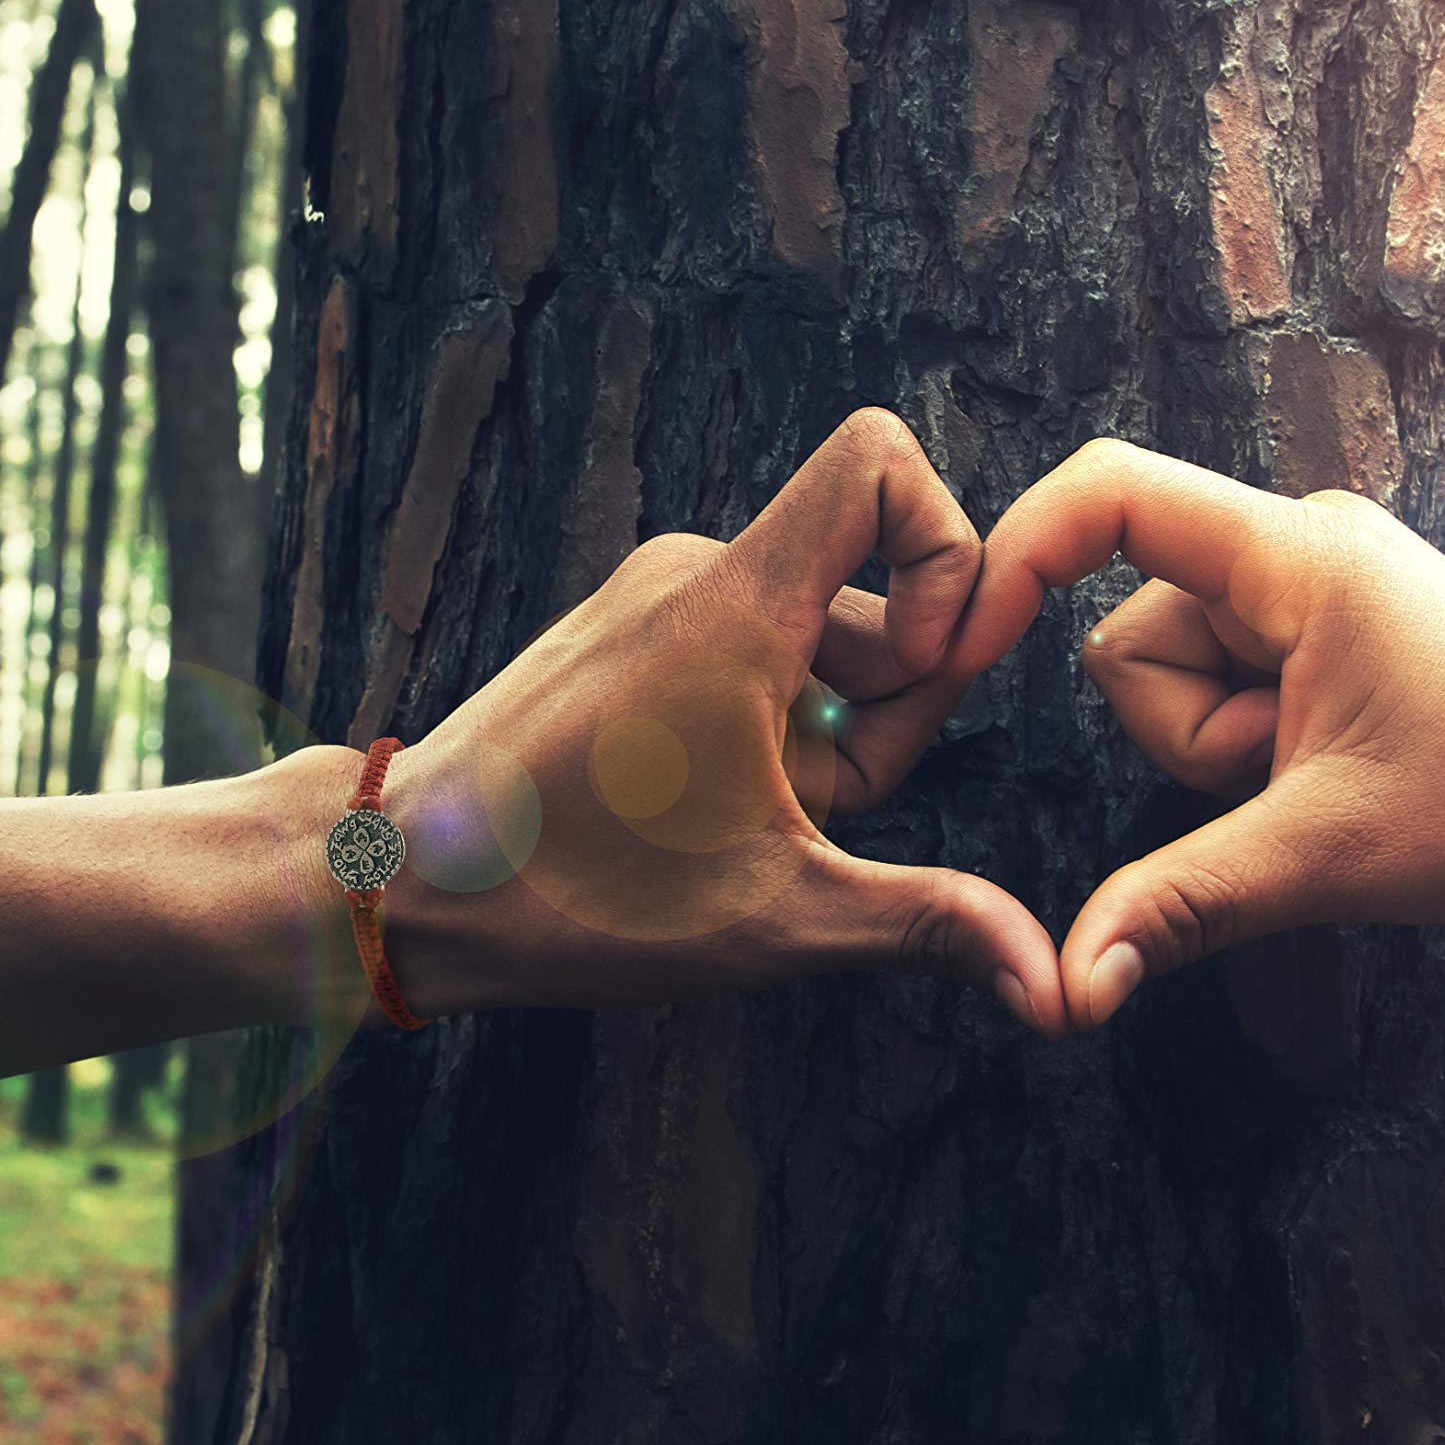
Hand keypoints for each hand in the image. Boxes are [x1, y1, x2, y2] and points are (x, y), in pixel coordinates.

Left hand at [381, 410, 1065, 1034]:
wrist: (390, 885)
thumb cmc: (565, 892)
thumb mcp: (774, 918)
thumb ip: (927, 925)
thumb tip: (1054, 984)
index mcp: (737, 602)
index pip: (879, 460)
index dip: (948, 549)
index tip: (927, 668)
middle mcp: (697, 572)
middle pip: (874, 592)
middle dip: (886, 714)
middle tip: (820, 814)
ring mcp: (658, 601)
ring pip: (816, 640)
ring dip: (826, 739)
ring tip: (754, 828)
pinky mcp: (632, 635)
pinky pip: (752, 653)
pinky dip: (768, 730)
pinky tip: (712, 813)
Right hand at [950, 440, 1444, 1029]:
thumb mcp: (1325, 856)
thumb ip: (1179, 905)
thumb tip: (1067, 991)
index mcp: (1298, 558)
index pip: (1113, 491)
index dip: (1018, 550)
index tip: (969, 645)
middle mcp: (1301, 545)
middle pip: (1134, 630)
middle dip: (1189, 731)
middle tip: (1300, 774)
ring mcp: (1318, 584)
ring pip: (1176, 670)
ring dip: (1225, 747)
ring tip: (1331, 776)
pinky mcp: (1331, 625)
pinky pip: (1229, 680)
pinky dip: (1256, 742)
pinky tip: (1339, 769)